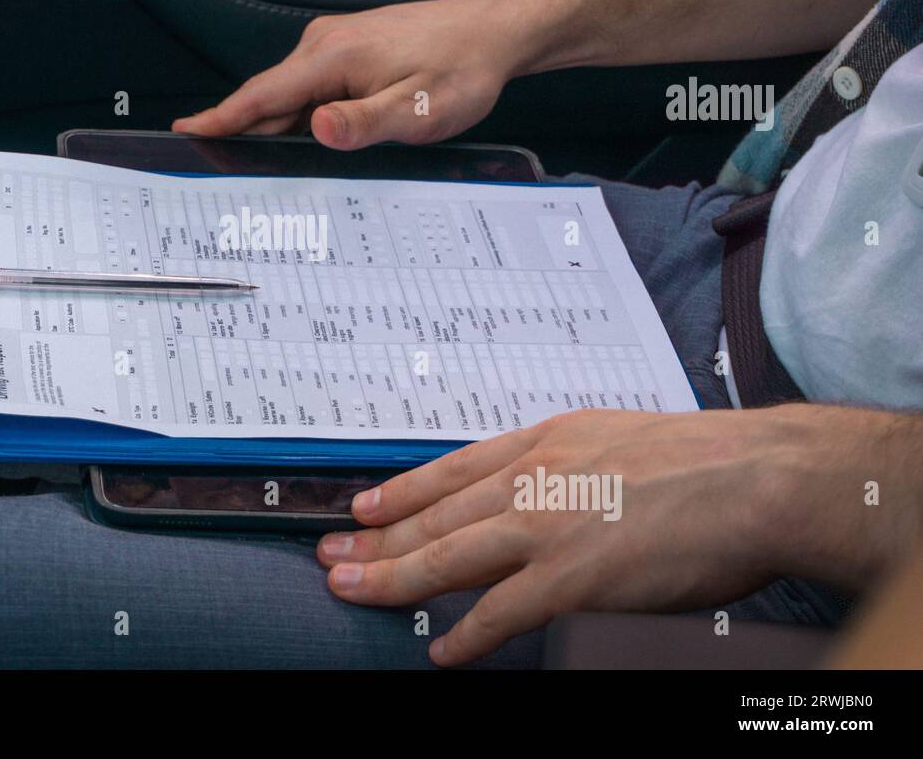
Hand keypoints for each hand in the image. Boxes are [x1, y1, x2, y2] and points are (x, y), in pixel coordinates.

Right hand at [172, 0, 567, 149]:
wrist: (490, 32)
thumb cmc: (460, 67)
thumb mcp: (417, 109)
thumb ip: (364, 122)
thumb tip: (319, 129)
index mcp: (333, 57)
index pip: (261, 95)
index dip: (220, 118)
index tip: (187, 131)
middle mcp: (325, 45)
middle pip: (269, 99)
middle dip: (242, 132)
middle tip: (222, 169)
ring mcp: (335, 46)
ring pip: (290, 96)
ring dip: (277, 128)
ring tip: (269, 163)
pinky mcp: (348, 53)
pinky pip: (310, 89)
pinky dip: (301, 115)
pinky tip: (313, 137)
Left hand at [315, 405, 907, 666]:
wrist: (756, 477)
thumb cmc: (702, 459)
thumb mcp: (614, 437)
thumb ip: (566, 463)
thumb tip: (541, 490)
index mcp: (543, 443)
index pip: (449, 470)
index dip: (398, 493)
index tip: (361, 509)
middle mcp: (533, 479)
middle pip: (434, 515)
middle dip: (375, 539)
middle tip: (331, 555)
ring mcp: (547, 526)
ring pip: (448, 556)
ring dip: (394, 578)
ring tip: (353, 593)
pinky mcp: (573, 576)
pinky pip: (502, 612)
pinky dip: (467, 634)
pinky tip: (442, 651)